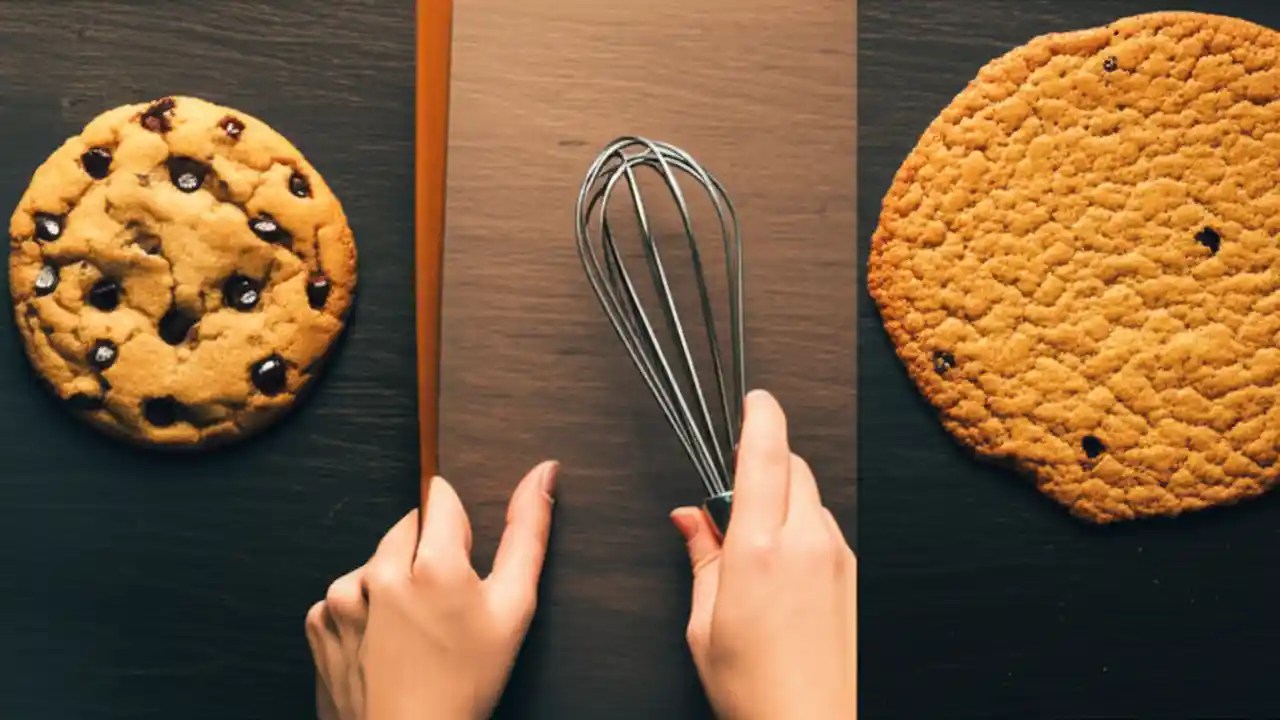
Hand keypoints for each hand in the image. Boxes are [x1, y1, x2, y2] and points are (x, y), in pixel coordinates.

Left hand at [305, 461, 558, 719]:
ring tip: (414, 633)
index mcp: (434, 564)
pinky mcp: (318, 622)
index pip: (441, 498)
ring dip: (392, 584)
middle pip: (408, 529)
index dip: (458, 529)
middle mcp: (381, 572)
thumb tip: (543, 470)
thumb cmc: (466, 684)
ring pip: (375, 562)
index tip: (462, 566)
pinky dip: (363, 612)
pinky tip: (383, 644)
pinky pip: (345, 596)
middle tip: (444, 609)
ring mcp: (342, 598)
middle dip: (426, 555)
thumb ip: (528, 532)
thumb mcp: (513, 610)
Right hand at [671, 390, 855, 719]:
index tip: (753, 397)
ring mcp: (835, 556)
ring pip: (808, 492)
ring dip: (781, 493)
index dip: (760, 414)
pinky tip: (777, 563)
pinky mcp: (849, 573)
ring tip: (752, 541)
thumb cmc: (751, 686)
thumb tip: (689, 516)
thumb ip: (700, 555)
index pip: (764, 453)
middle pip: (792, 464)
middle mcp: (805, 542)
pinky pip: (822, 523)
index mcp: (759, 548)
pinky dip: (798, 522)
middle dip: (763, 458)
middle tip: (731, 492)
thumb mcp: (703, 622)